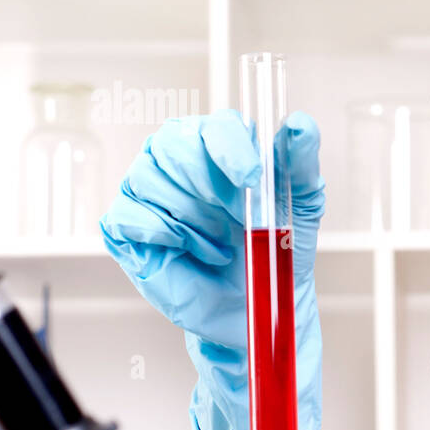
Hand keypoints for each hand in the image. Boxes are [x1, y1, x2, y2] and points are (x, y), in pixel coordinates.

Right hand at [99, 109, 324, 429]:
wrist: (257, 305)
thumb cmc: (278, 250)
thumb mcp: (302, 207)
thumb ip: (300, 164)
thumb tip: (301, 124)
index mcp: (223, 146)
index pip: (217, 126)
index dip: (232, 148)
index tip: (252, 178)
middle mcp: (180, 160)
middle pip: (173, 145)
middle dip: (207, 185)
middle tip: (235, 219)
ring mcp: (149, 190)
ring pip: (150, 179)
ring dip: (191, 218)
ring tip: (218, 245)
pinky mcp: (128, 226)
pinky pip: (128, 216)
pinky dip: (160, 234)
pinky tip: (186, 249)